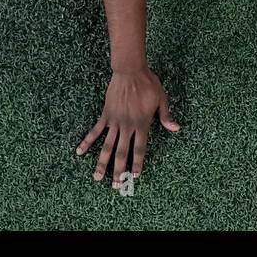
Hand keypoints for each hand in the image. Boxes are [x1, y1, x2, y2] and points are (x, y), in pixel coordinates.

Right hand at [76, 66, 179, 185]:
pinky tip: (79, 151)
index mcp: (142, 124)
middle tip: (115, 186)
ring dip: (102, 162)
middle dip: (119, 170)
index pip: (140, 148)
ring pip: (107, 146)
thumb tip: (176, 129)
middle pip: (122, 152)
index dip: (137, 163)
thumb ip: (166, 116)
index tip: (135, 176)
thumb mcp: (161, 99)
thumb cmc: (148, 83)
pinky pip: (95, 130)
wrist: (130, 70)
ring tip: (97, 178)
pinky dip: (87, 141)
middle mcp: (127, 126)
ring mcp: (115, 121)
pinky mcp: (106, 114)